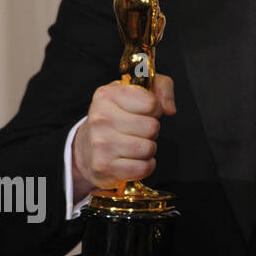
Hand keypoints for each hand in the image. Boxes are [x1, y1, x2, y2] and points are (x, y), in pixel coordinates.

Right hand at [70, 74, 175, 200]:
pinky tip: (133, 159)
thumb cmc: (117, 117)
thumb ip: (162, 87)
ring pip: (148, 148)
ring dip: (148, 149)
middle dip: (152, 130)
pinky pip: (143, 168)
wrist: (86, 148)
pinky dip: (145, 166)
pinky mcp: (104, 166)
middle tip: (138, 131)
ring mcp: (100, 143)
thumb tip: (169, 109)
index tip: (144, 112)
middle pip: (152, 127)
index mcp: (107, 95)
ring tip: (134, 144)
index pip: (151, 103)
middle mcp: (100, 118)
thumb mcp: (137, 91)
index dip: (155, 109)